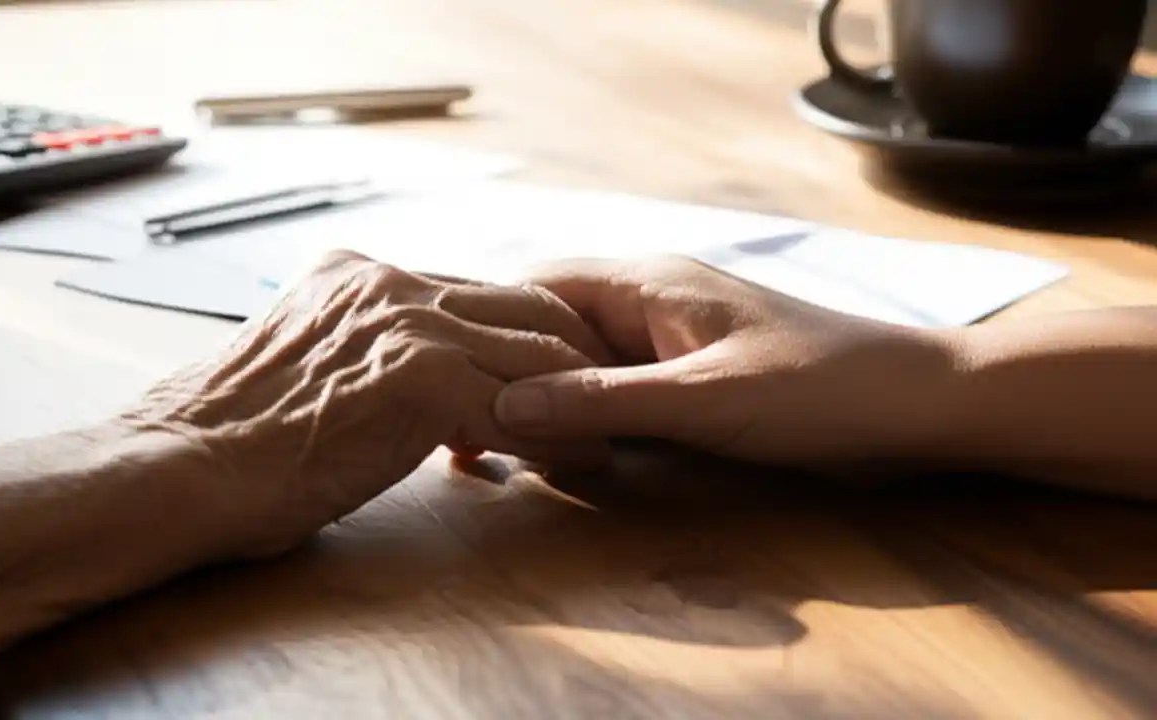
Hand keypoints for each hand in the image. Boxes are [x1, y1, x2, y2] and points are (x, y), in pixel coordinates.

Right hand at [122, 251, 610, 555]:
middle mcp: (387, 282)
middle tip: (608, 403)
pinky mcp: (418, 374)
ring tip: (608, 439)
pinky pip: (522, 404)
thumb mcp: (302, 368)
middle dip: (576, 355)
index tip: (559, 379)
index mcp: (357, 274)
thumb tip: (406, 386)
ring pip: (537, 350)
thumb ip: (361, 355)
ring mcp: (404, 321)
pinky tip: (577, 466)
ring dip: (582, 399)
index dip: (527, 338)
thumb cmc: (229, 444)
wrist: (177, 469)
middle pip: (526, 303)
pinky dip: (560, 439)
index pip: (478, 292)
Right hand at [492, 256, 960, 471]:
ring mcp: (672, 341)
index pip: (538, 285)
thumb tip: (501, 402)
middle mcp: (652, 302)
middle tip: (464, 429)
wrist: (917, 406)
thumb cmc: (819, 389)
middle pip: (553, 326)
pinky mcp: (692, 377)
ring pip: (583, 362)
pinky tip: (568, 454)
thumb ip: (602, 401)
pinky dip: (587, 418)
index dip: (486, 326)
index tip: (443, 378)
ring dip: (548, 400)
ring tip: (499, 449)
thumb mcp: (702, 399)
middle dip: (509, 372)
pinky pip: (618, 390)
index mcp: (648, 282)